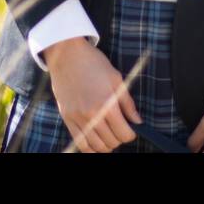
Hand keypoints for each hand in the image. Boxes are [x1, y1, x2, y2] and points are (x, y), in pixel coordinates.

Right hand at [43, 37, 141, 151]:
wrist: (67, 54)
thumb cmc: (93, 63)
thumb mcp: (116, 78)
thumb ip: (127, 103)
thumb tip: (137, 121)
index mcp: (107, 103)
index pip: (124, 133)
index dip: (131, 134)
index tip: (131, 129)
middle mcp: (92, 114)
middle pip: (111, 142)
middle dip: (119, 139)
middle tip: (120, 130)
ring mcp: (78, 118)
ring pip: (96, 146)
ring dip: (106, 145)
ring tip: (109, 136)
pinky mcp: (67, 118)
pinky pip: (80, 143)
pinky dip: (90, 148)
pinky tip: (95, 142)